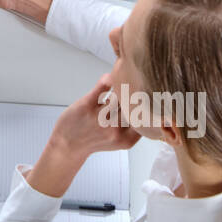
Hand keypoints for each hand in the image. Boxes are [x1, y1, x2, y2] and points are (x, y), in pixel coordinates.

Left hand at [25, 74, 140, 197]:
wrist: (67, 145)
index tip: (153, 97)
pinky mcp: (86, 106)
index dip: (151, 106)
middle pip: (135, 105)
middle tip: (141, 83)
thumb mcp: (119, 141)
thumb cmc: (94, 140)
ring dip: (124, 86)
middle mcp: (115, 129)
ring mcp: (101, 118)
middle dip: (138, 94)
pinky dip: (109, 78)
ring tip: (125, 80)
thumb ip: (133, 127)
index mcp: (126, 140)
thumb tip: (149, 104)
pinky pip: (103, 86)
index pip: (147, 119)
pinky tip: (112, 76)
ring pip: (121, 94)